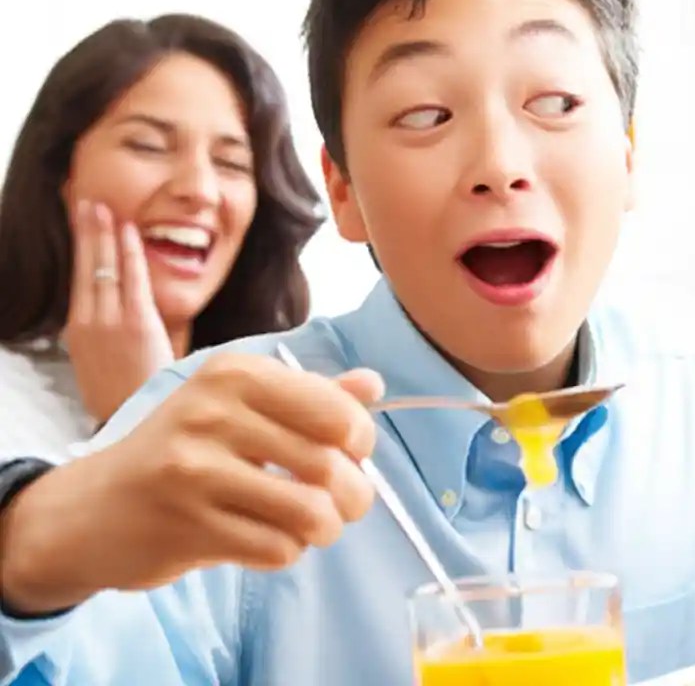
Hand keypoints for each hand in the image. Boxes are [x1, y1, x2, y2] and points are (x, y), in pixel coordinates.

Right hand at [0, 353, 383, 613]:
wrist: (90, 509)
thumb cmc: (182, 453)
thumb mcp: (238, 406)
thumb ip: (309, 396)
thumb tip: (372, 384)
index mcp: (233, 374)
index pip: (338, 412)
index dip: (362, 442)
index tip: (351, 454)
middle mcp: (211, 415)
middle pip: (331, 466)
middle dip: (354, 495)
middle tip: (343, 503)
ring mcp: (194, 472)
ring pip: (311, 513)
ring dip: (324, 529)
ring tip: (312, 525)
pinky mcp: (186, 527)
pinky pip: (278, 549)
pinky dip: (286, 551)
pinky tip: (265, 538)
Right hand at [62, 201, 174, 422]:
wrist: (133, 421)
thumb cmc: (126, 398)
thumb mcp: (100, 367)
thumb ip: (103, 340)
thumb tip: (106, 324)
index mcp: (78, 332)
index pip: (79, 281)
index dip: (81, 251)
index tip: (82, 227)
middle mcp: (88, 322)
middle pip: (85, 267)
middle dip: (86, 232)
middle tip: (87, 203)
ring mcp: (110, 321)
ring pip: (104, 268)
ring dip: (104, 234)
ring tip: (102, 207)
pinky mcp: (136, 323)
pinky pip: (132, 279)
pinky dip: (129, 253)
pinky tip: (128, 231)